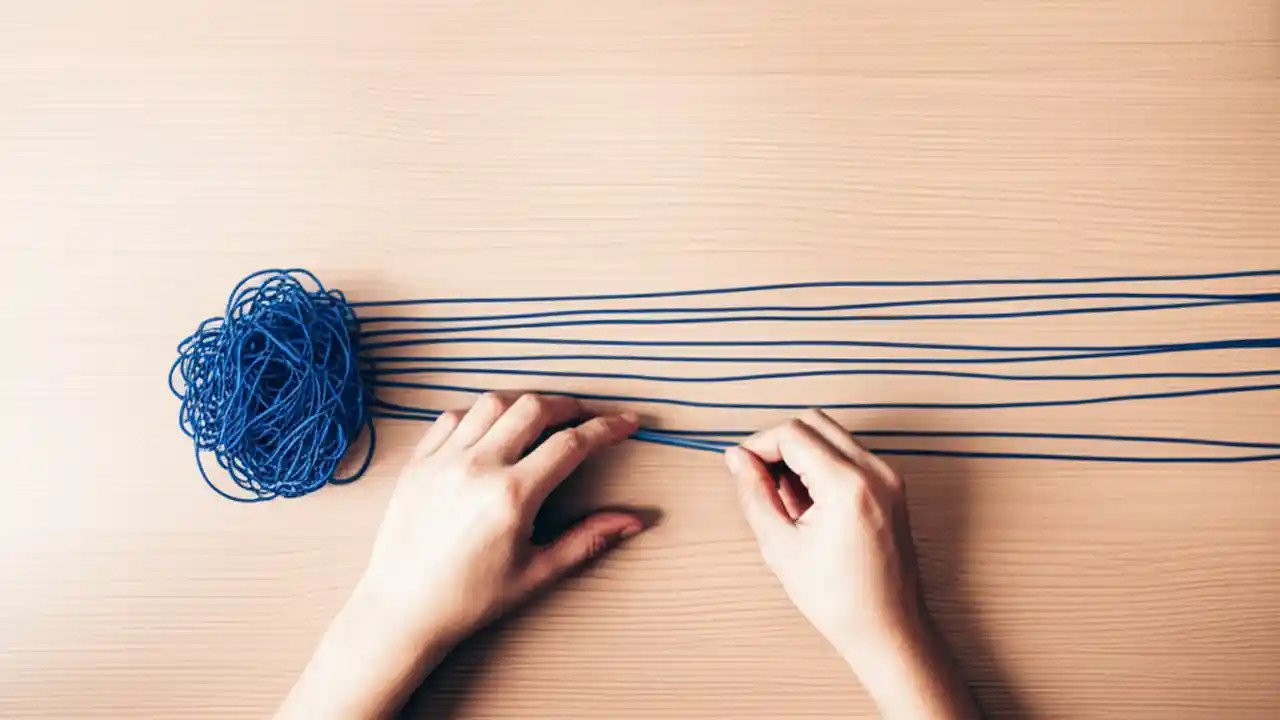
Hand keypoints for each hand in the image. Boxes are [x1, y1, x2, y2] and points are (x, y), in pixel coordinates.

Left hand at [278, 393, 644, 719]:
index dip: (606, 428)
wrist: (402, 609)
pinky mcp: (418, 462)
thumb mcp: (537, 573)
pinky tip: (493, 428)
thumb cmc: (471, 598)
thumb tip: (634, 521)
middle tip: (585, 417)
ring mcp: (443, 460)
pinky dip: (480, 413)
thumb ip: (587, 540)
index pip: (571, 444)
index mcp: (512, 496)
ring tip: (543, 417)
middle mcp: (477, 467)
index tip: (627, 423)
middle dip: (569, 405)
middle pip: (534, 408)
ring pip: (493, 403)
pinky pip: (452, 417)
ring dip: (525, 402)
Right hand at [724, 410, 977, 718]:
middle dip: (780, 443)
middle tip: (762, 480)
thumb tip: (737, 457)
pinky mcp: (892, 487)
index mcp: (848, 485)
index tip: (742, 469)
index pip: (792, 433)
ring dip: (801, 453)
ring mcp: (889, 478)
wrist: (888, 629)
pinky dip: (823, 465)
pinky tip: (811, 505)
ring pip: (832, 435)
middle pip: (814, 422)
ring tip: (787, 499)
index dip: (759, 445)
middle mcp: (875, 472)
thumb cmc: (837, 598)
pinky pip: (849, 455)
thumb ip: (753, 493)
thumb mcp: (779, 546)